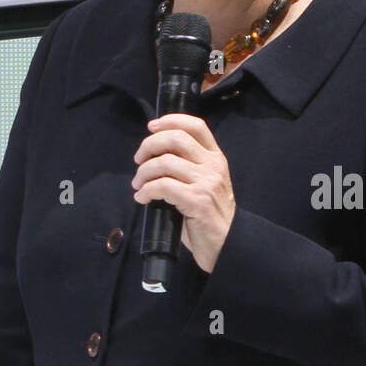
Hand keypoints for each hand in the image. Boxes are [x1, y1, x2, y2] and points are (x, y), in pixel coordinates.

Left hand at [131, 113, 235, 273]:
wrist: (227, 244)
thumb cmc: (208, 217)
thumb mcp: (203, 185)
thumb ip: (186, 168)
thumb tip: (153, 158)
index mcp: (215, 158)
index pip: (196, 125)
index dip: (171, 120)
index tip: (152, 127)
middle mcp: (213, 166)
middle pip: (176, 138)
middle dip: (149, 145)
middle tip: (138, 160)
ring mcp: (206, 183)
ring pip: (165, 163)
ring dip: (143, 173)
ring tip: (138, 185)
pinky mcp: (197, 201)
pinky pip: (163, 187)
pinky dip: (146, 191)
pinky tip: (142, 198)